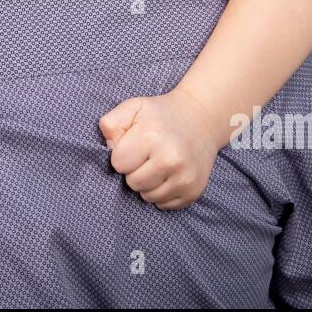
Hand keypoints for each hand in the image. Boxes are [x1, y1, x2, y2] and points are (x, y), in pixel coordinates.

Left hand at [97, 87, 223, 209]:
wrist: (201, 119)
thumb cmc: (161, 115)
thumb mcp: (133, 107)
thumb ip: (111, 123)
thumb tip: (109, 148)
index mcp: (152, 137)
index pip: (118, 164)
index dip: (123, 155)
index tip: (135, 145)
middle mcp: (171, 159)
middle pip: (133, 183)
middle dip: (135, 171)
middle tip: (148, 155)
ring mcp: (184, 178)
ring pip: (148, 197)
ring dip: (148, 184)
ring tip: (159, 164)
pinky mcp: (193, 192)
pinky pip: (164, 205)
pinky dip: (163, 193)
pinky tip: (170, 174)